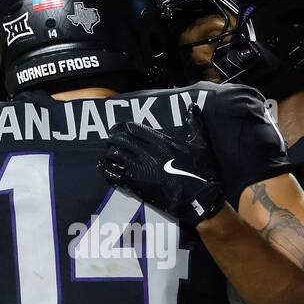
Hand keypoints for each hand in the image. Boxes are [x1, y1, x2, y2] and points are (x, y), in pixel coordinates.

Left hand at [99, 109, 225, 225]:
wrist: (199, 198)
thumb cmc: (202, 171)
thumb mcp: (201, 144)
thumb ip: (194, 123)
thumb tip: (191, 106)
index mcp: (161, 141)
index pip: (134, 128)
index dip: (124, 127)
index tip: (120, 128)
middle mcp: (148, 152)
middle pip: (122, 139)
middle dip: (113, 137)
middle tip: (110, 138)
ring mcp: (141, 168)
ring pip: (115, 154)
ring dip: (110, 151)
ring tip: (108, 152)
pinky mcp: (136, 184)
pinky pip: (114, 174)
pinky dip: (105, 169)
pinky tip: (102, 166)